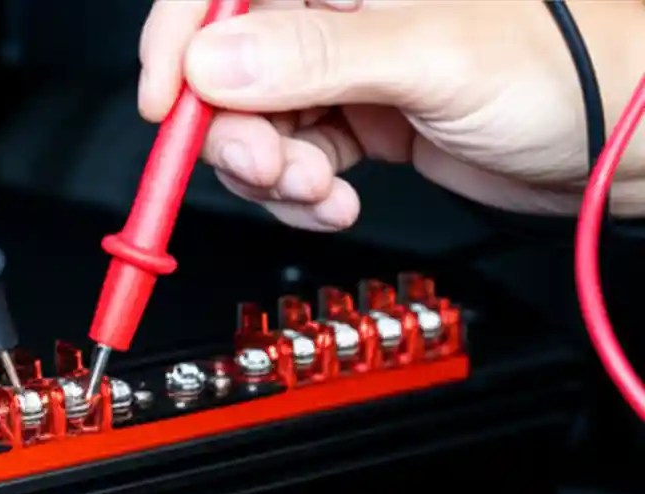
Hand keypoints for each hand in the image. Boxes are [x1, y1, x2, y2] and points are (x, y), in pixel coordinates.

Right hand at [139, 0, 644, 230]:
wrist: (619, 140)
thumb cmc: (563, 64)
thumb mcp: (430, 54)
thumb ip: (313, 56)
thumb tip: (212, 62)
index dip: (179, 42)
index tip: (168, 104)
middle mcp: (334, 13)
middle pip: (226, 70)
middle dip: (236, 132)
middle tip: (270, 169)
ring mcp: (343, 70)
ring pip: (255, 125)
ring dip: (273, 174)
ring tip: (320, 192)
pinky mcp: (357, 122)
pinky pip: (294, 162)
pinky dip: (303, 196)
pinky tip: (337, 202)